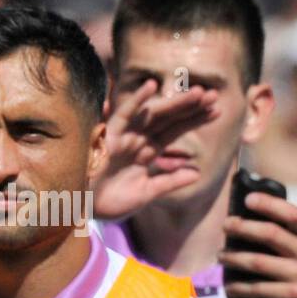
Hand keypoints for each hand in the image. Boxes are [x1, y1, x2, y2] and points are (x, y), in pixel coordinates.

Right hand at [91, 79, 219, 219]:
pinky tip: (152, 87)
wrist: (80, 210)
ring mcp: (123, 137)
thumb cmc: (108, 201)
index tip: (217, 111)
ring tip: (197, 93)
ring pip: (153, 115)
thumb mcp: (146, 193)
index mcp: (146, 152)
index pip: (174, 131)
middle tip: (213, 96)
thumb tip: (197, 174)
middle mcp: (136, 140)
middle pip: (168, 120)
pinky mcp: (107, 138)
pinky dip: (136, 101)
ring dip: (174, 103)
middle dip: (190, 108)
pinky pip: (123, 116)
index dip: (194, 120)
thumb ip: (169, 182)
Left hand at [219, 192, 296, 297]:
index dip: (269, 204)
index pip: (292, 214)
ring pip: (258, 262)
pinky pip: (257, 289)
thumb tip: (243, 215)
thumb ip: (285, 234)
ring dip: (233, 257)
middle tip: (225, 226)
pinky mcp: (293, 296)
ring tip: (220, 256)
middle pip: (270, 234)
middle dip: (242, 227)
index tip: (247, 199)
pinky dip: (238, 288)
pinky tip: (228, 286)